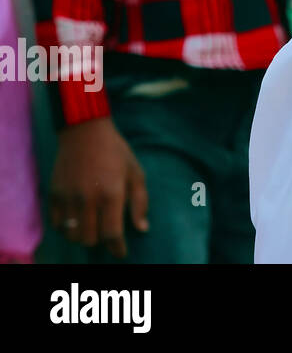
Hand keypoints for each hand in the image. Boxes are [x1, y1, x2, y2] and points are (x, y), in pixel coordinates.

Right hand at [50, 117, 148, 257]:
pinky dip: (66, 228)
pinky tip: (76, 220)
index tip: (121, 252)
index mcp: (111, 193)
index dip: (117, 248)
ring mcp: (68, 197)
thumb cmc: (116, 152)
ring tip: (92, 226)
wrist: (85, 132)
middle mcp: (87, 198)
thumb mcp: (136, 173)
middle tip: (106, 233)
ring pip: (72, 235)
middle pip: (90, 239)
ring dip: (83, 236)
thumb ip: (140, 202)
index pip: (112, 233)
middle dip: (100, 241)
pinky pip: (56, 224)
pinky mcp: (54, 195)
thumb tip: (143, 228)